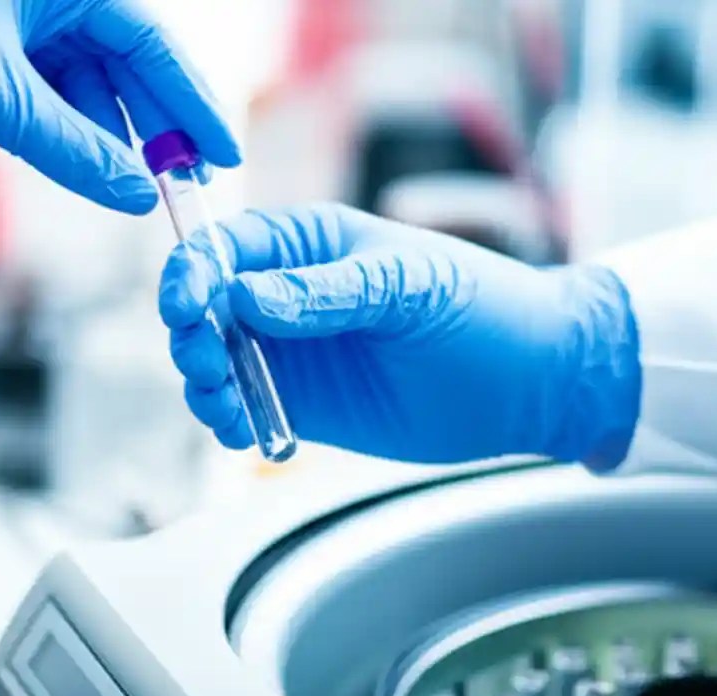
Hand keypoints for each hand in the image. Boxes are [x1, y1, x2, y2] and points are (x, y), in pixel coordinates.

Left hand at [0, 0, 238, 211]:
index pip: (147, 37)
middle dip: (153, 124)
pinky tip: (90, 169)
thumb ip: (74, 149)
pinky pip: (48, 91)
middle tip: (183, 181)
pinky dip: (69, 132)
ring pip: (86, 81)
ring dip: (111, 135)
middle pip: (123, 60)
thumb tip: (137, 194)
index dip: (189, 99)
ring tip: (138, 187)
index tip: (221, 149)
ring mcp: (11, 17)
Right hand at [157, 204, 641, 466]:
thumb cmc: (479, 307)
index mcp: (308, 244)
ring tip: (225, 405)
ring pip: (214, 362)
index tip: (187, 305)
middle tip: (209, 363)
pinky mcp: (303, 404)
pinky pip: (244, 409)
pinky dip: (229, 421)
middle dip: (191, 334)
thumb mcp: (405, 286)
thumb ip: (326, 293)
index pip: (226, 247)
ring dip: (203, 382)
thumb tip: (244, 297)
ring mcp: (292, 351)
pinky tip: (241, 430)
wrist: (529, 381)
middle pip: (205, 307)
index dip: (193, 272)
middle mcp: (287, 294)